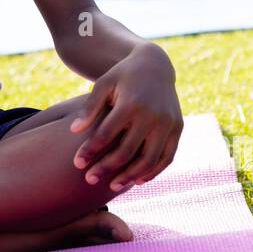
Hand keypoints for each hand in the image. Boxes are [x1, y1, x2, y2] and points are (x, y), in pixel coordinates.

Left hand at [67, 45, 183, 192]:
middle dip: (106, 168)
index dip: (90, 151)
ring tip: (112, 186)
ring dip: (130, 176)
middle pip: (127, 151)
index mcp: (131, 103)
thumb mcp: (103, 84)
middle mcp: (152, 115)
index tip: (77, 164)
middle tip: (90, 179)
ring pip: (149, 159)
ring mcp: (168, 122)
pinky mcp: (178, 127)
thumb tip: (73, 131)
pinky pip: (167, 156)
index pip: (106, 134)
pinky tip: (137, 180)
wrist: (155, 65)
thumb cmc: (122, 76)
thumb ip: (89, 107)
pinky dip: (154, 171)